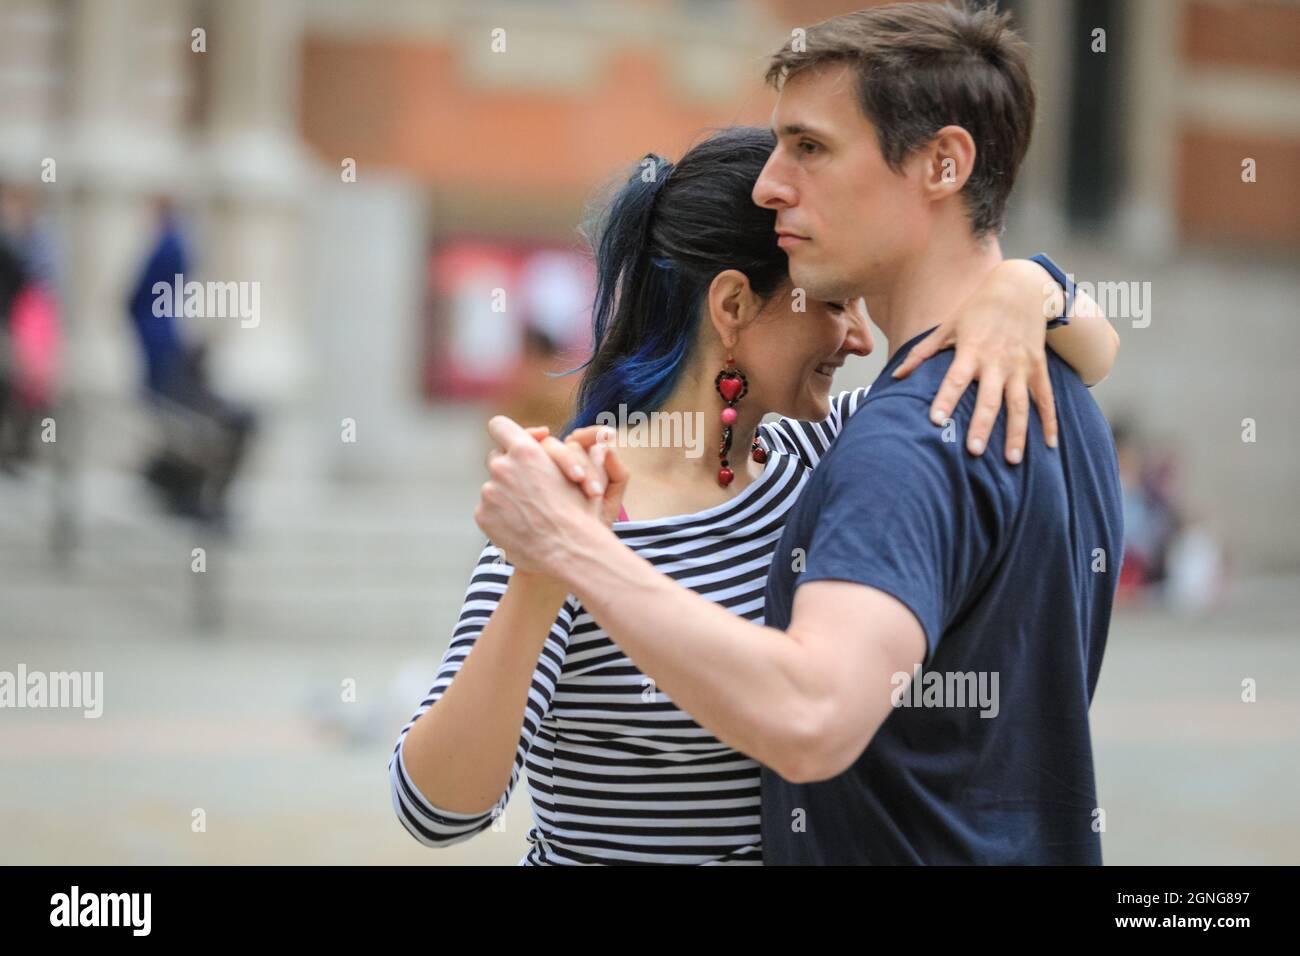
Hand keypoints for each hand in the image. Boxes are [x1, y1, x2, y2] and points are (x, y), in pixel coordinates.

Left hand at [475, 417, 622, 573]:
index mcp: (525, 451)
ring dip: (507, 495)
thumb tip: (579, 438)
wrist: (569, 550)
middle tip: (530, 484)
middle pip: (496, 458)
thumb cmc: (580, 511)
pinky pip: (489, 510)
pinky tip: (522, 527)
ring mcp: (489, 492)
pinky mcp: (483, 515)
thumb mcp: (579, 473)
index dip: (509, 433)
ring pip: (494, 486)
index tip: (526, 444)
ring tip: (531, 513)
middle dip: (510, 468)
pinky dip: (501, 516)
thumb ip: (565, 453)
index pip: (500, 426)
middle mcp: (502, 467)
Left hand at [891, 259, 1059, 463]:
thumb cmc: (978, 308)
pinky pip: (1046, 398)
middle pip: (990, 398)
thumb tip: (896, 376)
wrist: (1022, 287)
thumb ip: (922, 353)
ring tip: (1012, 460)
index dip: (946, 399)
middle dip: (983, 425)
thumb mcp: (947, 325)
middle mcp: (997, 361)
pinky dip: (1050, 421)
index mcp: (971, 350)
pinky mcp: (1038, 367)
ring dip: (1017, 433)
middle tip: (974, 451)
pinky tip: (1049, 445)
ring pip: (1020, 404)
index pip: (956, 379)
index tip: (936, 420)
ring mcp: (1021, 366)